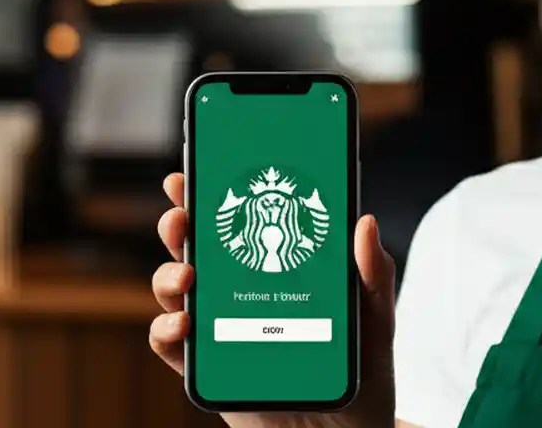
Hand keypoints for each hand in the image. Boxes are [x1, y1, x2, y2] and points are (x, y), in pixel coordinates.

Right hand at [150, 173, 396, 427]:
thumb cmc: (361, 371)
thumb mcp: (375, 318)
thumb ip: (372, 274)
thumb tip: (365, 222)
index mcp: (277, 268)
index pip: (241, 221)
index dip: (213, 193)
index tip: (195, 171)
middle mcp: (241, 291)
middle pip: (197, 248)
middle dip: (179, 223)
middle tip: (180, 215)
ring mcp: (222, 329)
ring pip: (176, 291)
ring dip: (167, 275)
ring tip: (187, 276)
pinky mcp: (211, 370)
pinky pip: (174, 348)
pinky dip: (166, 332)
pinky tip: (183, 323)